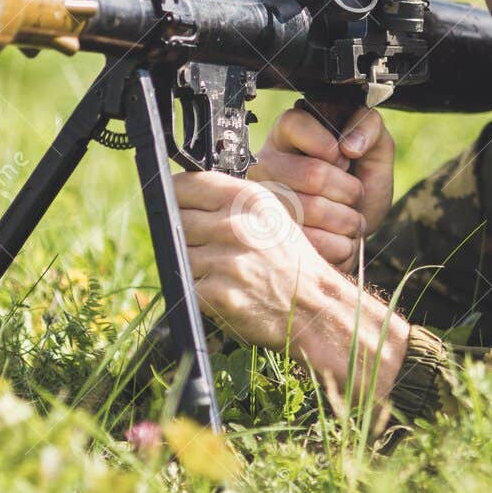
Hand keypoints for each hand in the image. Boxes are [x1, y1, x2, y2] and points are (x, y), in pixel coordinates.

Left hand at [173, 171, 408, 401]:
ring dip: (190, 263)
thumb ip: (227, 201)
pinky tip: (220, 290)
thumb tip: (178, 196)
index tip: (176, 204)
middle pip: (176, 220)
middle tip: (206, 246)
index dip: (176, 196)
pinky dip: (196, 289)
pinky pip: (183, 285)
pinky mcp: (216, 294)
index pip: (185, 185)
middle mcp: (236, 225)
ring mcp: (225, 260)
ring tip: (218, 271)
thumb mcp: (268, 215)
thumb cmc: (290, 261)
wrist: (315, 307)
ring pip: (177, 253)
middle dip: (182, 232)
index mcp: (248, 199)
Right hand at [250, 105, 394, 272]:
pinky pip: (313, 242)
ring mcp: (265, 202)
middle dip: (350, 189)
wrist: (355, 225)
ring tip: (350, 218)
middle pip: (313, 174)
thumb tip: (350, 145)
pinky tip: (339, 237)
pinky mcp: (274, 238)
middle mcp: (267, 164)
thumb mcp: (373, 148)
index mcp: (287, 133)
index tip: (345, 160)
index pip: (297, 126)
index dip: (332, 148)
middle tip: (354, 194)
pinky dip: (341, 244)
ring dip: (349, 220)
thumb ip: (369, 127)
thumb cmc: (360, 179)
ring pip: (314, 210)